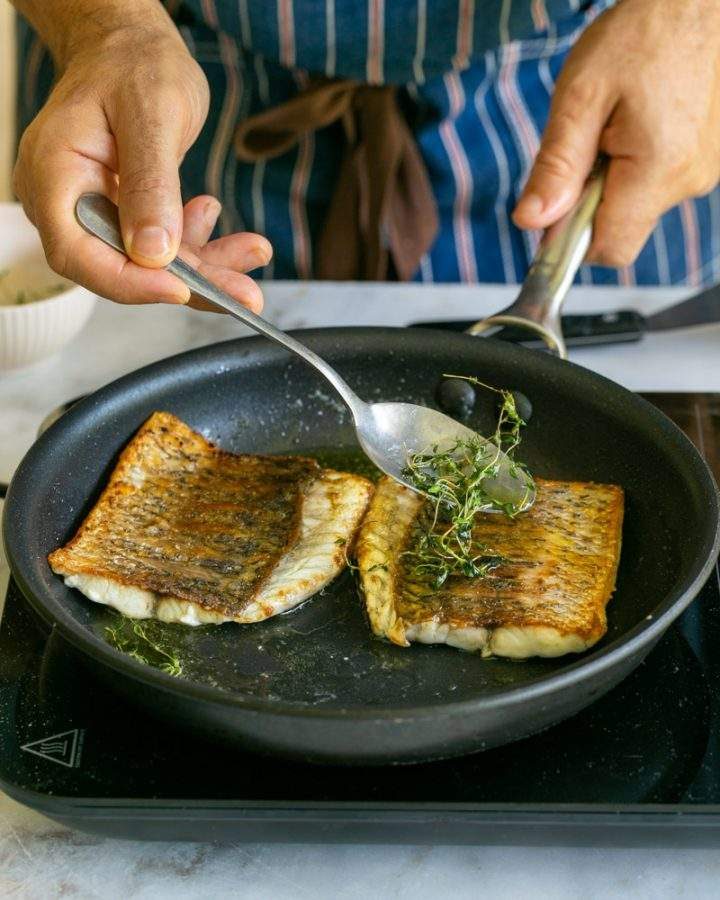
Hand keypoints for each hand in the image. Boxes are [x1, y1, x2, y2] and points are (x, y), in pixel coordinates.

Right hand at [13, 16, 269, 309]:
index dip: (128, 281)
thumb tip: (152, 250)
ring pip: (149, 264)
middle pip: (119, 267)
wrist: (135, 47)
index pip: (77, 252)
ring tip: (254, 253)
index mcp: (55, 173)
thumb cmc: (135, 64)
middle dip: (187, 282)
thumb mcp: (152, 114)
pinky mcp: (123, 215)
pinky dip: (200, 247)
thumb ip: (151, 182)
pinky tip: (224, 226)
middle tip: (245, 295)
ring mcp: (95, 210)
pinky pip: (161, 247)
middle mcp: (67, 200)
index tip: (182, 288)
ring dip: (205, 267)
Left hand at [513, 0, 719, 267]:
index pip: (607, 250)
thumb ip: (556, 165)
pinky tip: (639, 122)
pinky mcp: (708, 160)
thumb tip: (530, 222)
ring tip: (617, 123)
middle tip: (588, 144)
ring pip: (638, 206)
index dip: (572, 239)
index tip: (555, 206)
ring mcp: (706, 171)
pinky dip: (637, 165)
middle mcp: (690, 180)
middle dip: (591, 202)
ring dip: (615, 180)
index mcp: (659, 170)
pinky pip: (658, 183)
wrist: (698, 0)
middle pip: (621, 230)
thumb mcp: (581, 95)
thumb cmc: (642, 34)